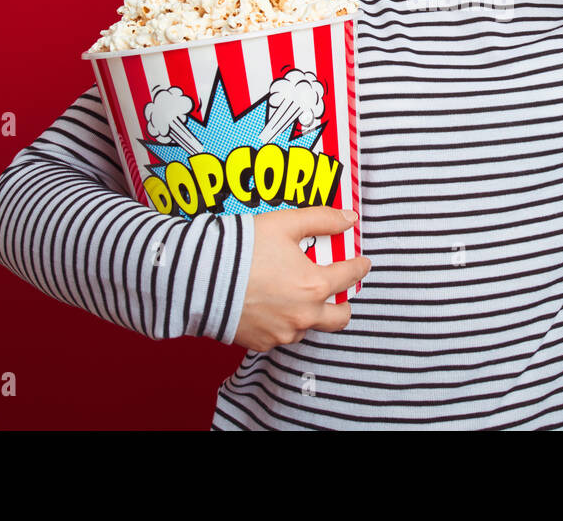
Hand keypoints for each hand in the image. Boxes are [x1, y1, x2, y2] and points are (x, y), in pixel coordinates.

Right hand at [231, 206, 370, 351]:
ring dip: (309, 313)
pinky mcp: (262, 343)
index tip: (362, 263)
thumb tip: (348, 218)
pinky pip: (281, 334)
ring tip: (296, 294)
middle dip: (343, 303)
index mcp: (314, 285)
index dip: (359, 266)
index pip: (350, 276)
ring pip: (308, 327)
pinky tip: (271, 304)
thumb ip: (322, 219)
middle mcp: (304, 314)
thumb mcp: (285, 223)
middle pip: (340, 317)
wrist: (200, 277)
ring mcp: (283, 332)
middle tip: (338, 290)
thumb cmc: (243, 248)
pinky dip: (282, 321)